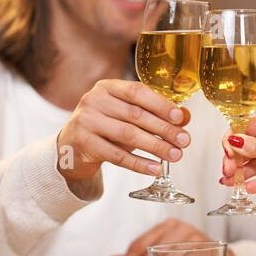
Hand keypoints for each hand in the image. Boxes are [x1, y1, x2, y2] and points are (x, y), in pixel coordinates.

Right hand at [57, 79, 191, 187]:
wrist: (70, 147)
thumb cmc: (105, 127)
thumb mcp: (127, 116)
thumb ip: (155, 114)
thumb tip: (185, 117)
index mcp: (107, 87)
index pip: (137, 91)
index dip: (161, 104)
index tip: (180, 117)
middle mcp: (94, 100)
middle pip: (136, 115)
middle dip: (164, 129)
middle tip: (184, 140)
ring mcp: (86, 121)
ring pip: (128, 135)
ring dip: (155, 146)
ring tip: (175, 155)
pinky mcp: (84, 144)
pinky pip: (116, 156)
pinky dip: (139, 163)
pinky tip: (155, 168)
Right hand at [219, 111, 255, 221]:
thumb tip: (233, 141)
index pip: (245, 129)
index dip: (232, 142)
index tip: (225, 155)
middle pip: (247, 148)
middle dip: (235, 160)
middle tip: (226, 173)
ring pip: (255, 163)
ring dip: (242, 174)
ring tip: (231, 184)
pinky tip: (247, 188)